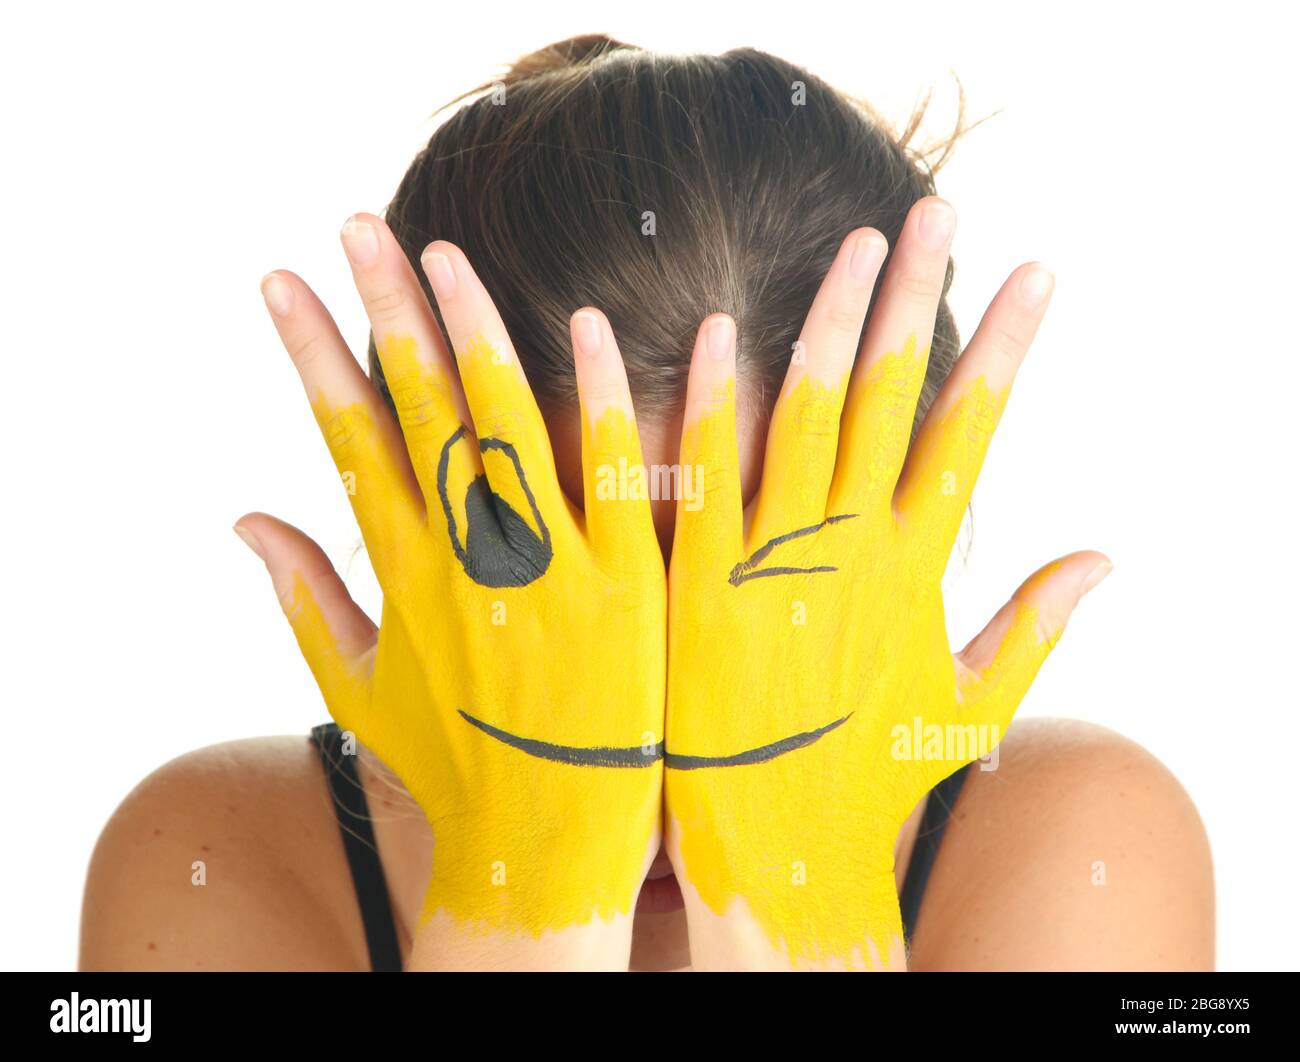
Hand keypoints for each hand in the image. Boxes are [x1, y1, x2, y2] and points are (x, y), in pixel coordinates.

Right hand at [241, 215, 663, 965]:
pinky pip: (612, 478)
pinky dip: (602, 398)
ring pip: (506, 424)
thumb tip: (243, 515)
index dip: (311, 352)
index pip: (345, 435)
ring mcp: (546, 569)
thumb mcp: (355, 688)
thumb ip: (302, 595)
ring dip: (475, 329)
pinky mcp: (623, 588)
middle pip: (416, 409)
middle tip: (358, 223)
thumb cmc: (452, 766)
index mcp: (399, 572)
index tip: (281, 282)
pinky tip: (586, 323)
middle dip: (382, 309)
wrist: (542, 849)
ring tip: (445, 251)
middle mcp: (462, 557)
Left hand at [664, 198, 1109, 968]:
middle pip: (888, 398)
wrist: (782, 861)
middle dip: (917, 299)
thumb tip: (1103, 558)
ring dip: (828, 320)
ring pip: (802, 415)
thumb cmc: (871, 787)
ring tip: (853, 242)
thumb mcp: (971, 707)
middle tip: (935, 212)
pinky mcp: (698, 586)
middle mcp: (851, 550)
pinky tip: (724, 328)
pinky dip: (712, 400)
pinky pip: (704, 477)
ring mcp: (771, 562)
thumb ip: (1034, 625)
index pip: (971, 431)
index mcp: (918, 570)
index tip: (1034, 273)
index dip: (1004, 347)